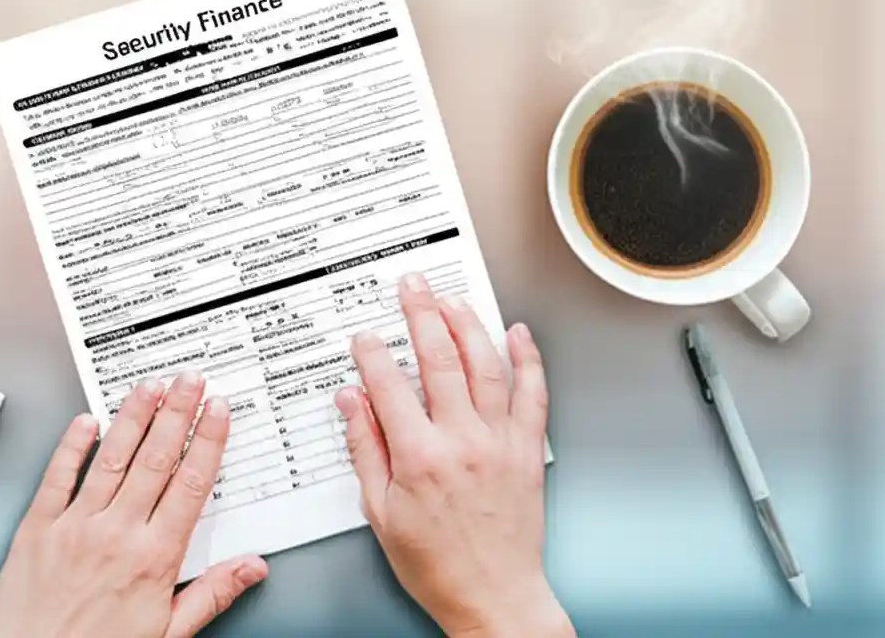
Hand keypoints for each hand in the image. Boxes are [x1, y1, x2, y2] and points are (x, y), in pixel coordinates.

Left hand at [0, 375, 267, 637]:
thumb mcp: (167, 636)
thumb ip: (211, 594)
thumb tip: (251, 568)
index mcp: (153, 558)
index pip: (190, 484)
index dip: (207, 441)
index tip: (218, 412)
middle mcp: (116, 534)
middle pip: (155, 459)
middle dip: (176, 413)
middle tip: (190, 380)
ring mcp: (74, 527)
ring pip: (111, 458)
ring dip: (133, 416)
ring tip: (149, 386)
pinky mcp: (36, 529)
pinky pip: (57, 477)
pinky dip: (72, 445)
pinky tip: (86, 422)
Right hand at [336, 274, 572, 637]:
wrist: (494, 596)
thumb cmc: (437, 563)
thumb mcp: (381, 513)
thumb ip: (366, 450)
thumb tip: (352, 403)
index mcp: (419, 458)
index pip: (389, 387)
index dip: (373, 355)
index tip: (365, 338)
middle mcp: (462, 442)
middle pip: (440, 361)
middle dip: (422, 315)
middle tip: (412, 288)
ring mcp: (500, 442)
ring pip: (486, 366)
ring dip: (467, 326)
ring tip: (452, 301)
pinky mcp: (527, 450)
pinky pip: (532, 393)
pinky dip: (527, 359)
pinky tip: (518, 335)